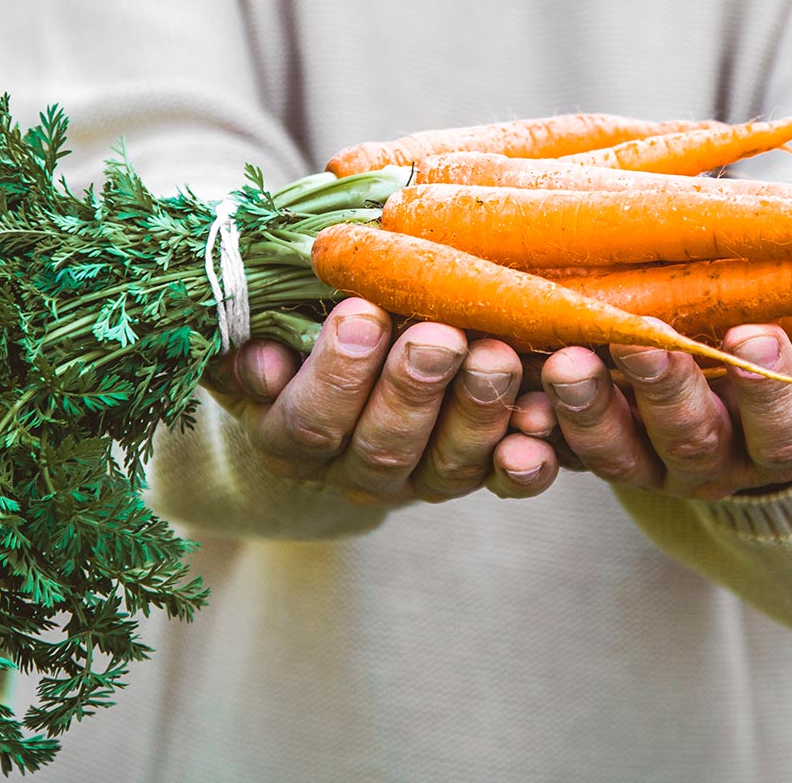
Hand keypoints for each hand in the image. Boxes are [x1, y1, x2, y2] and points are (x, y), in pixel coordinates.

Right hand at [204, 298, 559, 505]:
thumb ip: (249, 341)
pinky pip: (504, 479)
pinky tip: (543, 421)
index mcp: (288, 437)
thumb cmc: (294, 332)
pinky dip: (527, 457)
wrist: (344, 370)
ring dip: (477, 410)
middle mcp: (352, 470)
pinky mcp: (474, 474)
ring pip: (448, 464)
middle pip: (382, 446)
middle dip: (412, 387)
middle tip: (438, 335)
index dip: (335, 373)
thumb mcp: (257, 331)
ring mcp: (418, 479)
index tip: (361, 312)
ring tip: (498, 354)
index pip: (308, 421)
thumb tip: (261, 361)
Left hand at [517, 322, 791, 500]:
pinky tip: (505, 400)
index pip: (783, 425)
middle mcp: (713, 461)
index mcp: (786, 440)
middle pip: (688, 441)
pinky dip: (528, 430)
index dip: (771, 387)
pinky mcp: (586, 443)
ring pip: (613, 451)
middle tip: (637, 348)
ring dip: (583, 412)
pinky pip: (555, 447)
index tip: (755, 336)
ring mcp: (645, 458)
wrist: (748, 372)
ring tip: (560, 364)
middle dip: (664, 394)